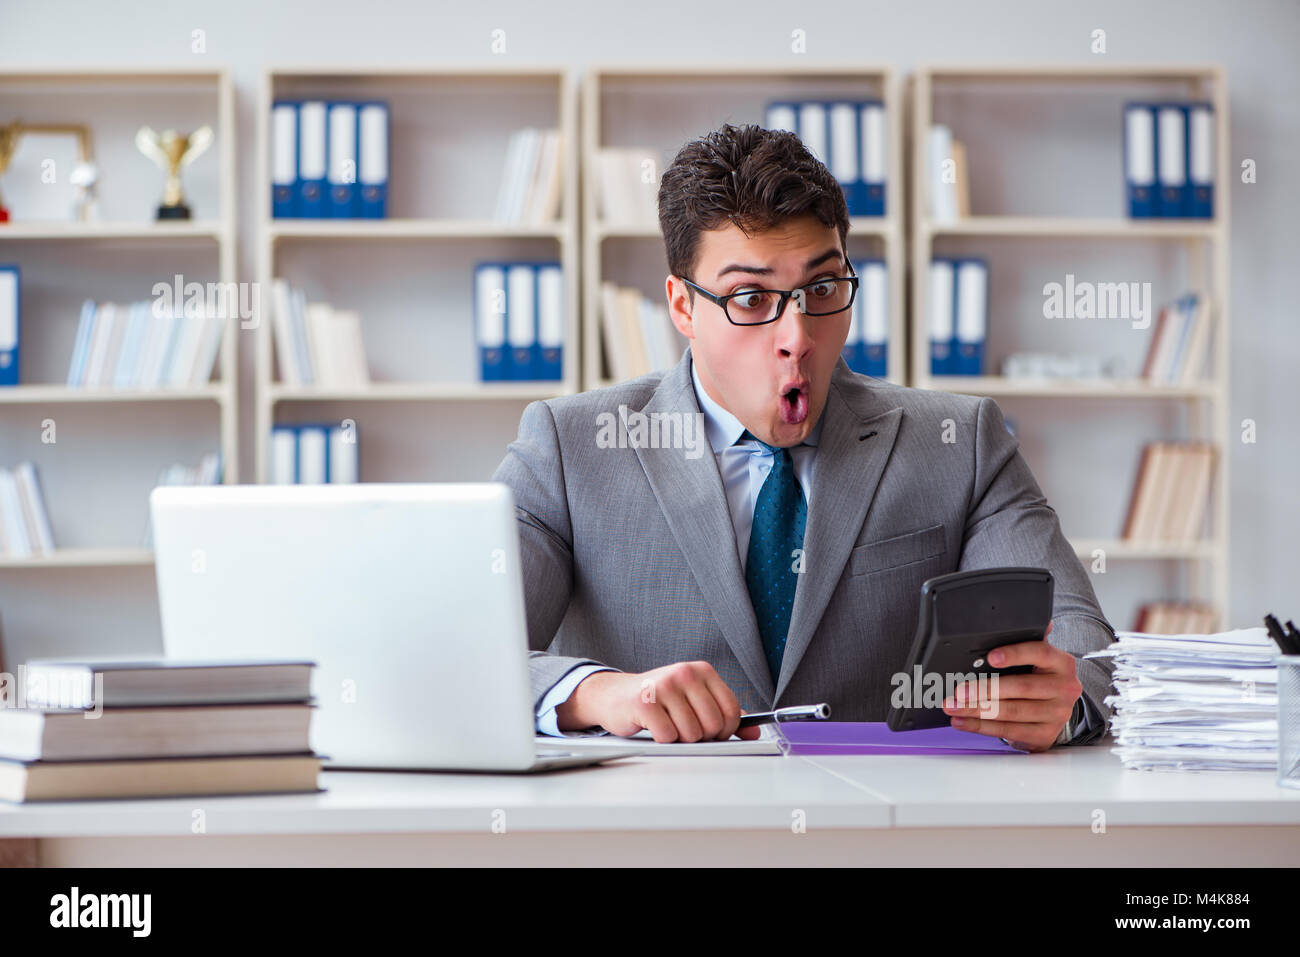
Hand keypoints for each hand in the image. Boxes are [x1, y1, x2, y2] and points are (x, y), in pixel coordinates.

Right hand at [556, 661, 762, 741]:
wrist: (615, 696)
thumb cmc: (658, 700)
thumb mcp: (693, 699)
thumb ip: (723, 714)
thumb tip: (753, 733)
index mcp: (701, 671)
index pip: (731, 709)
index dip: (726, 729)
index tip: (714, 732)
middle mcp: (684, 673)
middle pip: (713, 724)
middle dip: (702, 736)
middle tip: (684, 728)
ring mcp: (664, 686)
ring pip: (692, 734)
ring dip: (680, 738)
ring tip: (668, 725)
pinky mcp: (645, 702)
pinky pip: (668, 736)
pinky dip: (662, 740)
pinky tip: (653, 727)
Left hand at [940, 621, 1081, 751]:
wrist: (1055, 710)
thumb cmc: (1039, 677)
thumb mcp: (1036, 658)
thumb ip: (1023, 640)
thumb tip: (1008, 618)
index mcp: (1061, 663)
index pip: (1039, 653)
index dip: (1014, 654)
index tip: (991, 657)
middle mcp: (1064, 688)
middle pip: (1021, 688)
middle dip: (985, 689)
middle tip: (959, 690)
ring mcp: (1057, 714)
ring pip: (1011, 712)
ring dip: (976, 710)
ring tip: (954, 706)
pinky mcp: (1045, 735)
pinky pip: (1008, 731)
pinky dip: (980, 727)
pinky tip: (963, 721)